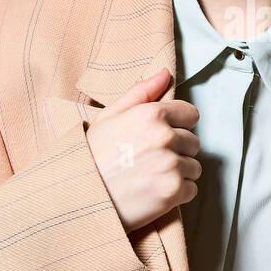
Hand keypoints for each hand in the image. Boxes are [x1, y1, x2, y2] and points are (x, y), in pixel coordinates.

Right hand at [85, 68, 200, 232]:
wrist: (77, 196)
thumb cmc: (91, 156)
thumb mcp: (109, 117)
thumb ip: (141, 92)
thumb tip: (166, 73)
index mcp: (151, 114)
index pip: (190, 115)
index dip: (177, 127)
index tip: (160, 139)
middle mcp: (164, 137)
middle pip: (193, 142)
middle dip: (177, 151)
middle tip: (149, 161)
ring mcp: (170, 164)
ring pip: (194, 167)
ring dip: (178, 174)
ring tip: (149, 178)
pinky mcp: (173, 191)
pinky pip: (191, 190)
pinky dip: (177, 194)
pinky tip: (153, 193)